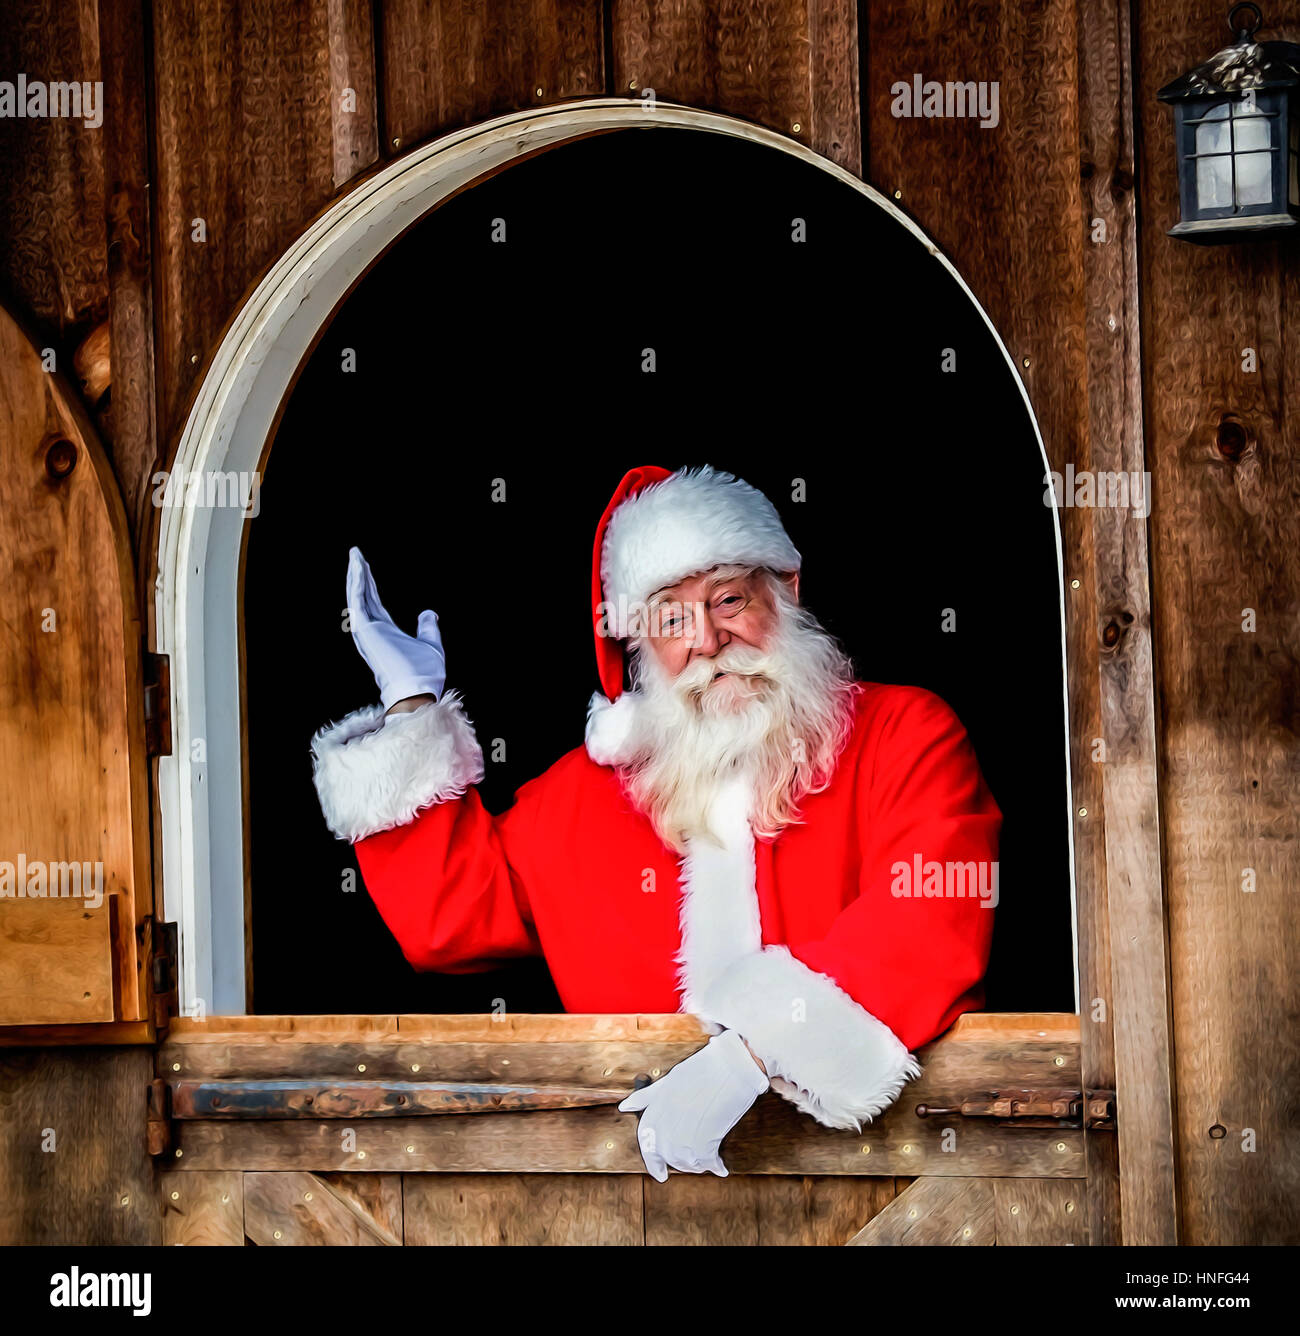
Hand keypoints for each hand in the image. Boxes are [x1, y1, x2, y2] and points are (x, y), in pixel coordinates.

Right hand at [346, 547, 446, 709]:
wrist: (418, 689)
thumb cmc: (423, 672)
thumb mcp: (431, 643)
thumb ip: (428, 627)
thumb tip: (429, 612)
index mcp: (386, 631)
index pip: (373, 602)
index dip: (369, 583)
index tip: (365, 566)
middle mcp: (373, 630)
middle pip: (363, 595)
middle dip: (359, 574)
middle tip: (355, 553)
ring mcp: (367, 630)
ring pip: (357, 596)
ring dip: (355, 575)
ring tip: (355, 554)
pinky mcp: (366, 630)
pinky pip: (358, 602)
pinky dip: (357, 585)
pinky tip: (358, 568)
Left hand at [618, 1029, 768, 1181]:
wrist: (731, 1065)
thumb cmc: (703, 1069)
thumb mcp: (670, 1081)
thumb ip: (647, 1097)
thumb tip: (623, 1107)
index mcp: (654, 1110)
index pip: (646, 1144)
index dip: (653, 1163)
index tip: (660, 1175)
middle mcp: (664, 1126)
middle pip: (668, 1157)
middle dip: (681, 1163)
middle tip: (696, 1163)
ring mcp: (683, 1136)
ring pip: (686, 1163)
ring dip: (697, 1165)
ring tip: (710, 1160)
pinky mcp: (705, 1143)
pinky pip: (707, 1164)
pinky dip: (714, 1167)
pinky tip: (721, 1168)